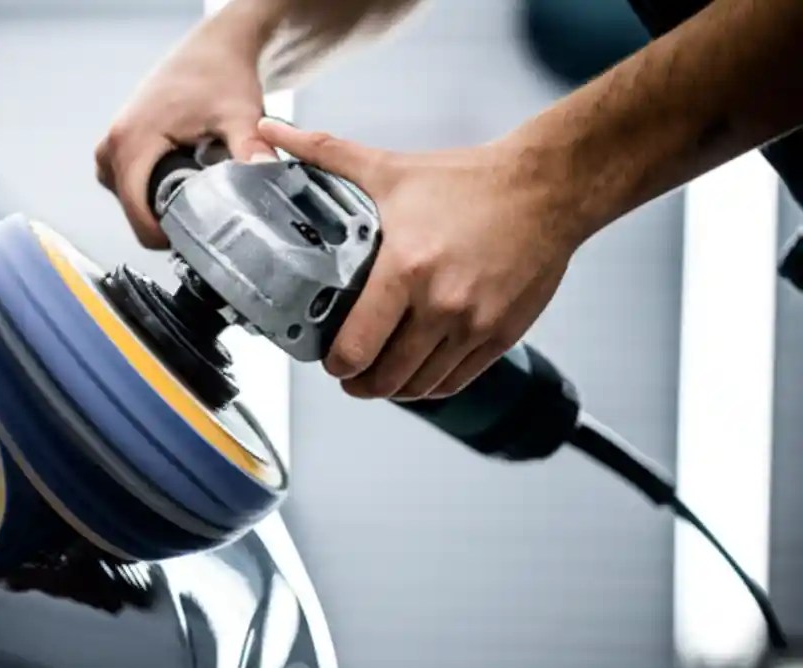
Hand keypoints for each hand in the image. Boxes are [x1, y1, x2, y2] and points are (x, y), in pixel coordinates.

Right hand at [96, 11, 276, 248]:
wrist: (213, 49)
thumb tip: (263, 176)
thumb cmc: (221, 75)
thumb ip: (251, 147)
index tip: (195, 241)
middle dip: (164, 222)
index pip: (136, 214)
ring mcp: (113, 142)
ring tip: (195, 198)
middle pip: (132, 210)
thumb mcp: (240, 114)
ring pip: (128, 198)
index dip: (164, 237)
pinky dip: (151, 190)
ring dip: (158, 206)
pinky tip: (182, 184)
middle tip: (203, 219)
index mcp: (132, 141)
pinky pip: (127, 182)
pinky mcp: (120, 141)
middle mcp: (113, 143)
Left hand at [258, 119, 589, 398]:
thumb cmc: (469, 181)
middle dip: (358, 382)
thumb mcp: (389, 167)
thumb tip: (272, 130)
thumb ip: (324, 153)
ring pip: (420, 386)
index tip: (329, 358)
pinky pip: (456, 382)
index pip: (356, 346)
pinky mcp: (501, 336)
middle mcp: (441, 304)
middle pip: (385, 378)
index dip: (335, 363)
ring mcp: (474, 325)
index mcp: (406, 268)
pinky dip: (430, 385)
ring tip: (378, 374)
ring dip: (393, 387)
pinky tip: (417, 372)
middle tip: (348, 372)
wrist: (546, 187)